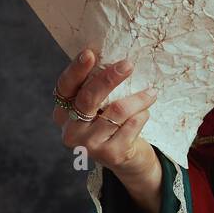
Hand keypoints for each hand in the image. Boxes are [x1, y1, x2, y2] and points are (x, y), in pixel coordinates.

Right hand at [52, 48, 159, 189]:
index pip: (65, 87)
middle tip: (127, 65)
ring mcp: (90, 145)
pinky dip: (142, 114)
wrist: (126, 159)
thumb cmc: (110, 124)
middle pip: (88, 97)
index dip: (76, 69)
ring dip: (138, 98)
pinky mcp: (111, 154)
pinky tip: (144, 114)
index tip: (90, 53)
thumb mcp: (97, 107)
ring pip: (117, 110)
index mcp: (63, 113)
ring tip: (151, 93)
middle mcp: (71, 131)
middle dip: (109, 78)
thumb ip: (96, 88)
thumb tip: (112, 57)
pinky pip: (132, 124)